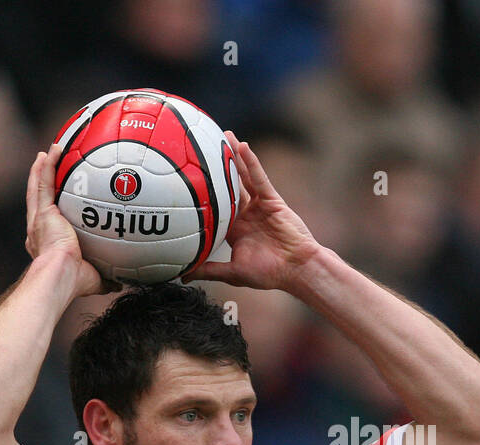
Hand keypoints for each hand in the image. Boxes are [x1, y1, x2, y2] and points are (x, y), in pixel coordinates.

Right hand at [25, 146, 116, 296]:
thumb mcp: (95, 280)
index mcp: (48, 242)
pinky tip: (53, 150)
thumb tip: (122, 282)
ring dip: (43, 168)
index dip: (51, 210)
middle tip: (47, 166)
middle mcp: (39, 229)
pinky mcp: (42, 212)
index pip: (49, 221)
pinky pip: (43, 182)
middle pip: (40, 199)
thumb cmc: (74, 282)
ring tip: (50, 151)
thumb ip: (108, 279)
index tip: (57, 201)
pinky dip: (47, 165)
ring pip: (38, 187)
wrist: (61, 276)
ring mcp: (39, 219)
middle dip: (42, 182)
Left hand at [181, 132, 322, 291]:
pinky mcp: (272, 200)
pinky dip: (252, 163)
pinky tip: (243, 147)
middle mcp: (246, 213)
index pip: (216, 207)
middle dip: (218, 167)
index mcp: (235, 229)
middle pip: (229, 185)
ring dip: (234, 156)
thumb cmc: (269, 273)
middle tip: (202, 146)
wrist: (297, 269)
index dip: (204, 192)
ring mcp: (259, 205)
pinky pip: (260, 178)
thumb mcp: (232, 272)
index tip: (187, 179)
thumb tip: (182, 275)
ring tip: (223, 135)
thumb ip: (208, 270)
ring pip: (244, 177)